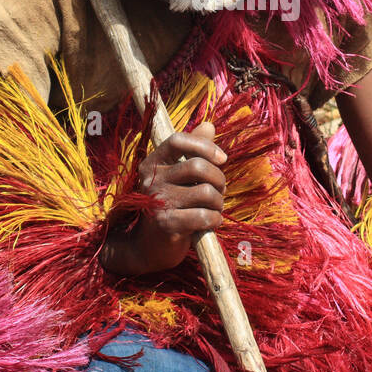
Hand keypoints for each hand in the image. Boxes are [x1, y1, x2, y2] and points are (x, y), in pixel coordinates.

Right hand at [106, 122, 227, 274]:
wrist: (149, 246)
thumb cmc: (170, 205)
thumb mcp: (178, 177)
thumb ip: (193, 150)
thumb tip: (209, 125)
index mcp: (153, 163)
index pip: (178, 140)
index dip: (204, 146)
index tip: (222, 158)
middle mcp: (151, 179)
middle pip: (198, 167)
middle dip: (219, 179)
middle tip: (219, 191)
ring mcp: (157, 202)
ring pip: (205, 192)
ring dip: (219, 203)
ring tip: (214, 209)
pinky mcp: (166, 224)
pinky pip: (204, 216)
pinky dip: (215, 219)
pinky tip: (211, 222)